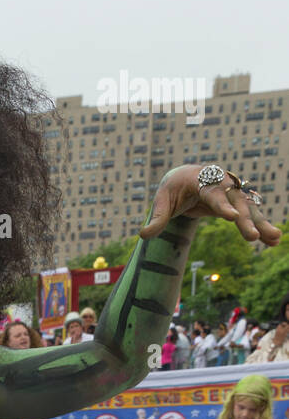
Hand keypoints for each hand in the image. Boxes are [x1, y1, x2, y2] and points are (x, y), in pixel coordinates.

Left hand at [140, 166, 280, 246]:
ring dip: (261, 224)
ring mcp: (232, 193)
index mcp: (203, 180)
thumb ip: (156, 218)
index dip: (223, 205)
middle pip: (236, 202)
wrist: (187, 178)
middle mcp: (222, 183)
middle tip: (252, 238)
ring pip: (248, 209)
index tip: (232, 217)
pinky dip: (261, 227)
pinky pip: (250, 216)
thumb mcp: (162, 201)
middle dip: (246, 220)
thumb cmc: (172, 189)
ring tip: (275, 239)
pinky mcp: (236, 204)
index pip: (214, 193)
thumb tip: (143, 236)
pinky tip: (273, 241)